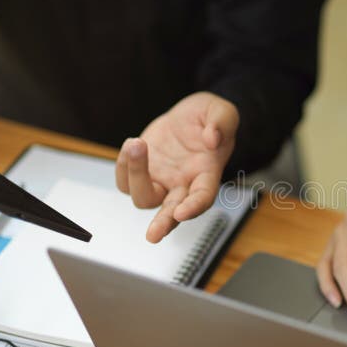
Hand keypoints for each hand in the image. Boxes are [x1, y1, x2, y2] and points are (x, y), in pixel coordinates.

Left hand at [115, 92, 238, 242]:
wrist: (190, 116)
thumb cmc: (210, 118)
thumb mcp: (222, 111)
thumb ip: (222, 123)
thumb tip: (211, 138)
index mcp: (207, 174)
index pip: (203, 197)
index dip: (194, 207)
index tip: (182, 212)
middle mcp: (183, 184)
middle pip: (171, 213)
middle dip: (163, 224)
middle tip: (153, 234)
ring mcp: (162, 181)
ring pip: (143, 198)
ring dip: (135, 176)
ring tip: (137, 145)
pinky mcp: (144, 171)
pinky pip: (126, 180)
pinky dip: (123, 166)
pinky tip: (132, 146)